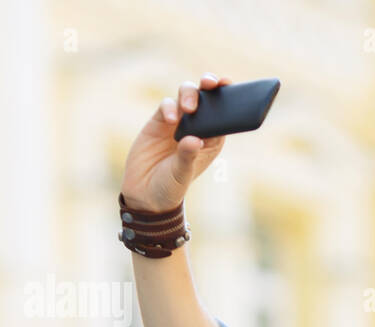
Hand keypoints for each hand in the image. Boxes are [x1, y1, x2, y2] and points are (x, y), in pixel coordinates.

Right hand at [121, 72, 231, 212]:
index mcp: (212, 139)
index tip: (230, 85)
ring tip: (189, 109)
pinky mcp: (158, 121)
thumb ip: (188, 156)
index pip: (224, 114)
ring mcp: (177, 122)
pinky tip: (170, 120)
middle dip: (209, 85)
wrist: (144, 193)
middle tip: (210, 83)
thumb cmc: (171, 186)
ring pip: (186, 95)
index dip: (229, 97)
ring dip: (189, 95)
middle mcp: (197, 127)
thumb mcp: (182, 174)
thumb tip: (194, 139)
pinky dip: (169, 108)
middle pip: (206, 97)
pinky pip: (166, 105)